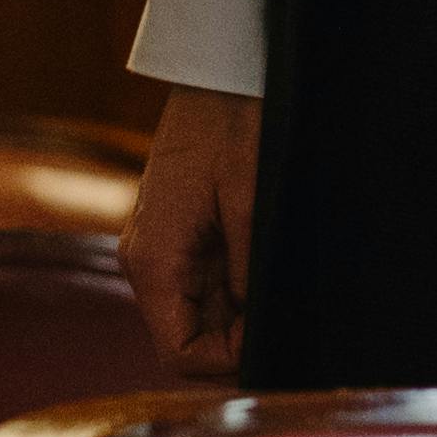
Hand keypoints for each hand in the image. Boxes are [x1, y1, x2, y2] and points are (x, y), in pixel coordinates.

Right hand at [128, 89, 262, 370]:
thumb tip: (263, 329)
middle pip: (188, 340)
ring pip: (198, 317)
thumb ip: (252, 276)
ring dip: (240, 320)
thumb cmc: (234, 126)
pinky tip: (270, 278)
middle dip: (239, 344)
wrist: (216, 72)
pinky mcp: (176, 235)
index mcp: (153, 261)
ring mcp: (159, 248)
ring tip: (284, 299)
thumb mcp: (254, 203)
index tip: (275, 343)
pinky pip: (202, 286)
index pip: (180, 354)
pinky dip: (237, 295)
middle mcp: (145, 262)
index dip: (230, 364)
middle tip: (290, 323)